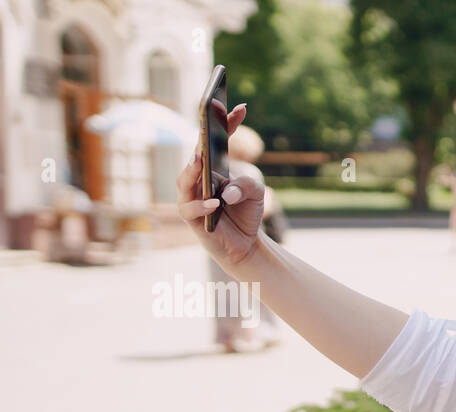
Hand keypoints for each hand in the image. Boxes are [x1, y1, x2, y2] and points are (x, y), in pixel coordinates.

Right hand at [176, 102, 265, 272]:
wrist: (245, 244)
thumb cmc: (246, 213)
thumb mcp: (256, 193)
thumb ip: (247, 185)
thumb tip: (226, 191)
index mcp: (214, 167)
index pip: (217, 141)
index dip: (227, 123)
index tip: (240, 108)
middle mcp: (198, 179)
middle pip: (196, 155)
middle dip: (201, 139)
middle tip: (206, 123)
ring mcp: (191, 197)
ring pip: (184, 181)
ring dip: (192, 170)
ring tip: (201, 160)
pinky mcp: (191, 218)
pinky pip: (190, 209)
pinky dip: (202, 205)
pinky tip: (216, 202)